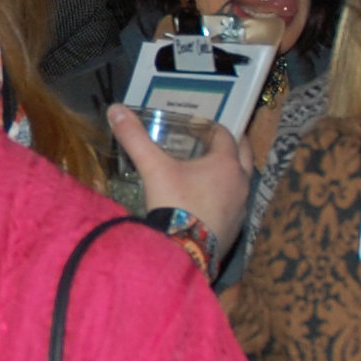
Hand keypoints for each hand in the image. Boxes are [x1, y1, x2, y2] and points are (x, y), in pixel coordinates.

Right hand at [106, 104, 256, 253]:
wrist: (184, 251)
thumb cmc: (174, 203)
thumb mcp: (152, 168)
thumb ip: (135, 138)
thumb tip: (115, 109)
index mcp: (226, 163)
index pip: (225, 136)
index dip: (212, 128)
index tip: (199, 127)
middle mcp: (241, 182)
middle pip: (245, 155)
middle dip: (232, 146)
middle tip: (215, 142)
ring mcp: (242, 207)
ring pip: (242, 181)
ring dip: (231, 172)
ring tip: (211, 171)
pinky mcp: (237, 228)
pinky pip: (236, 204)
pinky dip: (227, 197)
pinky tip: (210, 201)